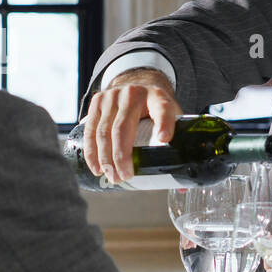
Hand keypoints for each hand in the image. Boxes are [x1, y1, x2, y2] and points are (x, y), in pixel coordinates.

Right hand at [82, 68, 181, 182]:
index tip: (164, 139)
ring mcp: (112, 96)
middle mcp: (133, 94)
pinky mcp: (97, 102)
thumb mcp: (171, 116)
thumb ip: (178, 146)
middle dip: (122, 156)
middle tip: (124, 177)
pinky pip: (90, 130)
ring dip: (105, 158)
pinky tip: (96, 167)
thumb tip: (181, 188)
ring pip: (104, 131)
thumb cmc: (155, 108)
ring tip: (112, 177)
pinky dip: (91, 151)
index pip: (162, 110)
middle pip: (123, 128)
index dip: (164, 124)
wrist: (135, 83)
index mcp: (158, 97)